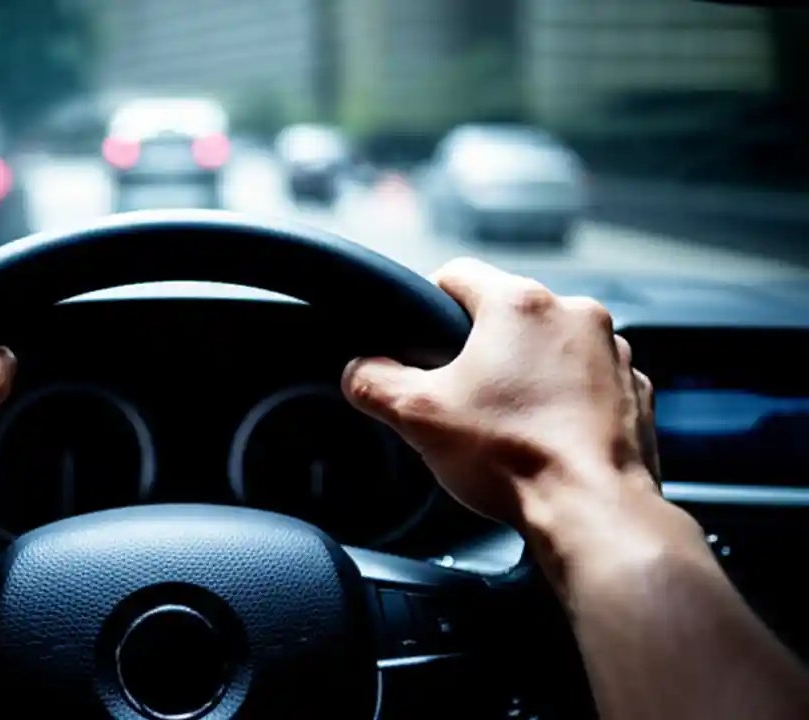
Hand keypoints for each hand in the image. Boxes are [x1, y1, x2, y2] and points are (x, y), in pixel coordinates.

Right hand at [342, 257, 657, 528]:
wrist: (593, 512)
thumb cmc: (514, 458)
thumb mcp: (416, 415)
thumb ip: (373, 381)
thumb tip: (359, 371)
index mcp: (520, 303)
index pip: (455, 274)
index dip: (426, 306)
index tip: (420, 342)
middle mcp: (575, 314)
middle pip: (506, 314)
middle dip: (480, 349)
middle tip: (460, 397)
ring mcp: (614, 353)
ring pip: (550, 347)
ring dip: (528, 373)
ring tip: (507, 423)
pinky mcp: (636, 392)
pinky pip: (589, 382)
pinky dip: (567, 401)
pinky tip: (546, 438)